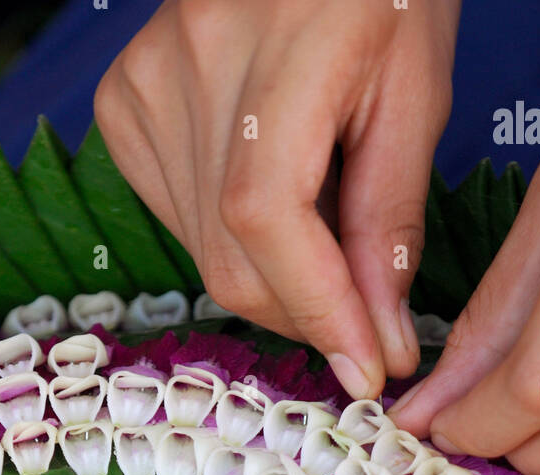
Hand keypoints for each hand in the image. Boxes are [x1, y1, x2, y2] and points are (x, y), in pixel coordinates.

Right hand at [95, 0, 459, 398]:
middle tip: (365, 326)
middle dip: (306, 314)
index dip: (318, 309)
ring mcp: (141, 84)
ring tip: (326, 221)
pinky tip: (273, 196)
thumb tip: (380, 344)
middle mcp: (186, 61)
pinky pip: (180, 221)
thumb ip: (390, 224)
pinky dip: (235, 242)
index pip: (268, 216)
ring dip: (276, 278)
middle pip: (230, 256)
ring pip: (205, 253)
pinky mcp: (122, 104)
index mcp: (279, 42)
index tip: (370, 368)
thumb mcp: (417, 97)